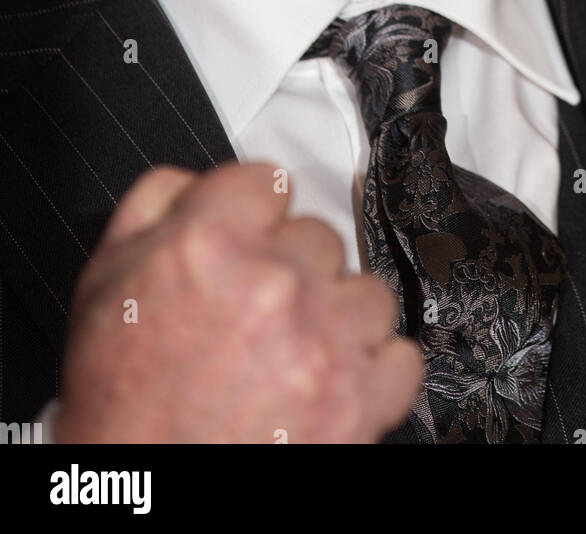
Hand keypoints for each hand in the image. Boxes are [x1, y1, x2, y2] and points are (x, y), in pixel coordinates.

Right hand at [54, 161, 421, 442]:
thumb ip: (158, 202)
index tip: (253, 237)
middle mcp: (273, 283)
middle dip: (291, 268)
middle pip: (319, 235)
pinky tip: (333, 377)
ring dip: (336, 315)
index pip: (271, 180)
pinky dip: (374, 369)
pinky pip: (401, 356)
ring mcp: (322, 340)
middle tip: (258, 310)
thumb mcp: (105, 277)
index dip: (257, 213)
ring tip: (295, 348)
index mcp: (210, 243)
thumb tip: (203, 178)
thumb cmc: (121, 396)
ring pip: (365, 290)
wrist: (143, 486)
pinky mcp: (358, 399)